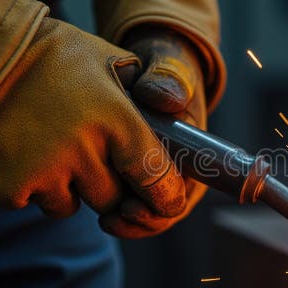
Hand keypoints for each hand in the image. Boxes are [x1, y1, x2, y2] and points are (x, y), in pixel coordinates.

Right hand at [0, 17, 186, 236]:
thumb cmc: (54, 57)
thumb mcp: (112, 60)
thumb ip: (147, 94)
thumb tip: (176, 120)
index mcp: (117, 120)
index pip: (155, 178)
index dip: (163, 197)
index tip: (162, 201)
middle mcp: (83, 151)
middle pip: (112, 199)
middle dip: (106, 184)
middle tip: (87, 153)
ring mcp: (44, 171)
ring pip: (73, 205)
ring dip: (69, 187)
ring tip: (52, 146)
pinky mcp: (9, 187)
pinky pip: (36, 203)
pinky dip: (34, 186)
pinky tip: (25, 152)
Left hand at [113, 25, 209, 233]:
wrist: (143, 69)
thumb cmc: (161, 69)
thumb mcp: (168, 66)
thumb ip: (169, 77)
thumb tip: (165, 98)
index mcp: (196, 148)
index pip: (187, 190)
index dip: (166, 207)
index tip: (137, 206)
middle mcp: (177, 167)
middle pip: (166, 210)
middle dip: (143, 221)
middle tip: (116, 217)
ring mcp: (152, 173)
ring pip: (144, 211)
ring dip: (126, 221)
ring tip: (105, 219)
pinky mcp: (128, 174)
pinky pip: (125, 203)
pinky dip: (112, 211)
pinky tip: (91, 207)